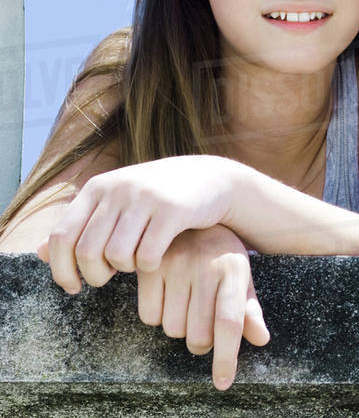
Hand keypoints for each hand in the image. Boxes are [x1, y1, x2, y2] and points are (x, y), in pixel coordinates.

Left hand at [37, 155, 244, 292]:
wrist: (212, 179)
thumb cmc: (157, 198)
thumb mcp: (116, 203)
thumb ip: (81, 226)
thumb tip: (38, 255)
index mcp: (98, 187)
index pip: (61, 236)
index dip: (61, 269)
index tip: (73, 287)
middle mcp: (118, 189)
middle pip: (87, 251)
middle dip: (94, 275)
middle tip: (107, 279)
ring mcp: (146, 198)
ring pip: (116, 256)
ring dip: (123, 271)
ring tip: (133, 265)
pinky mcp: (173, 211)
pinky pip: (148, 256)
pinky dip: (148, 268)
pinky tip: (155, 262)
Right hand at [136, 225, 269, 389]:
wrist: (190, 218)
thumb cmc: (220, 255)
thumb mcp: (240, 277)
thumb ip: (249, 309)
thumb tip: (261, 339)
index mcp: (234, 269)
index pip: (229, 322)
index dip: (226, 357)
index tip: (223, 383)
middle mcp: (205, 266)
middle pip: (198, 334)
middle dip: (201, 342)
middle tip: (204, 327)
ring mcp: (175, 265)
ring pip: (172, 329)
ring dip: (179, 328)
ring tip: (186, 304)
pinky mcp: (149, 267)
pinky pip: (148, 316)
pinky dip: (156, 316)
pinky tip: (166, 297)